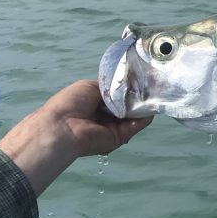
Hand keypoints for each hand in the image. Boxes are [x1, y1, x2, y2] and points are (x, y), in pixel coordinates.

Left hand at [0, 79, 151, 195]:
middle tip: (150, 86)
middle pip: (126, 105)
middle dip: (136, 96)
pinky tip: (150, 107)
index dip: (126, 88)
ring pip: (133, 115)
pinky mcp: (120, 137)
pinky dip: (144, 117)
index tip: (139, 80)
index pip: (116, 96)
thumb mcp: (90, 86)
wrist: (64, 127)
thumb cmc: (71, 103)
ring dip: (142, 105)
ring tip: (152, 94)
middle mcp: (104, 116)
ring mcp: (113, 127)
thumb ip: (110, 88)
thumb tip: (126, 89)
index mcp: (94, 103)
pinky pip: (135, 126)